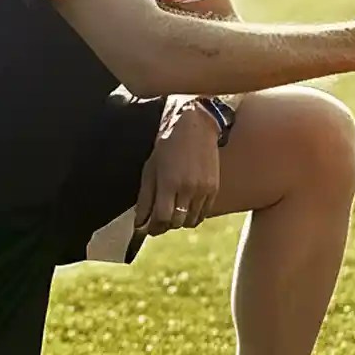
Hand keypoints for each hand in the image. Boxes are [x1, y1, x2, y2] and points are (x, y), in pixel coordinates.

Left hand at [134, 98, 220, 235]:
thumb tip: (140, 222)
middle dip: (165, 225)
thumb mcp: (150, 169)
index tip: (147, 227)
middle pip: (176, 223)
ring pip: (191, 221)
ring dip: (180, 222)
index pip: (161, 218)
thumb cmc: (168, 145)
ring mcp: (203, 189)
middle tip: (158, 220)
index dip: (153, 227)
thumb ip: (145, 198)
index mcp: (169, 183)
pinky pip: (204, 213)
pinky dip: (194, 215)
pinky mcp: (214, 188)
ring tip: (173, 211)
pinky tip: (186, 207)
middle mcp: (188, 188)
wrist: (196, 126)